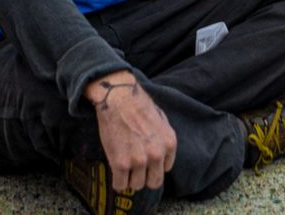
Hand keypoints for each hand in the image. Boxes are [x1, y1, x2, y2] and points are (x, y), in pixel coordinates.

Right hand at [84, 73, 176, 192]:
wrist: (119, 97)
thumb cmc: (138, 105)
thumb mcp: (161, 120)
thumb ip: (163, 140)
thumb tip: (161, 157)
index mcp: (169, 143)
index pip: (165, 170)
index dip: (153, 166)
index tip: (145, 161)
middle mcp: (157, 154)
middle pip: (153, 182)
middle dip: (144, 177)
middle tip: (134, 168)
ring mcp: (139, 160)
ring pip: (136, 185)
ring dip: (129, 177)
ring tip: (124, 163)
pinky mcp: (121, 164)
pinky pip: (120, 186)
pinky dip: (117, 181)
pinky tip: (115, 169)